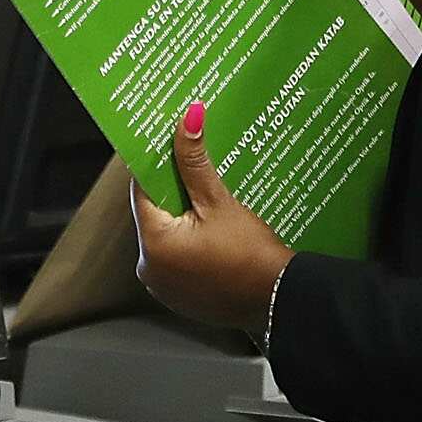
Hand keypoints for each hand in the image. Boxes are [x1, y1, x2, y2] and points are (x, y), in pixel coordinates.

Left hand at [134, 100, 293, 336]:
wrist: (279, 299)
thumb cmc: (251, 255)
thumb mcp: (220, 203)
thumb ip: (195, 163)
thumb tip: (186, 121)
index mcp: (153, 244)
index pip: (141, 191)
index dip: (156, 165)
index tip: (167, 145)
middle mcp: (149, 269)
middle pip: (155, 214)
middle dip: (174, 190)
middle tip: (193, 166)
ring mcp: (163, 287)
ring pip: (167, 236)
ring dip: (184, 216)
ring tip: (207, 197)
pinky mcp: (180, 297)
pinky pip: (178, 259)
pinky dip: (190, 242)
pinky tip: (212, 229)